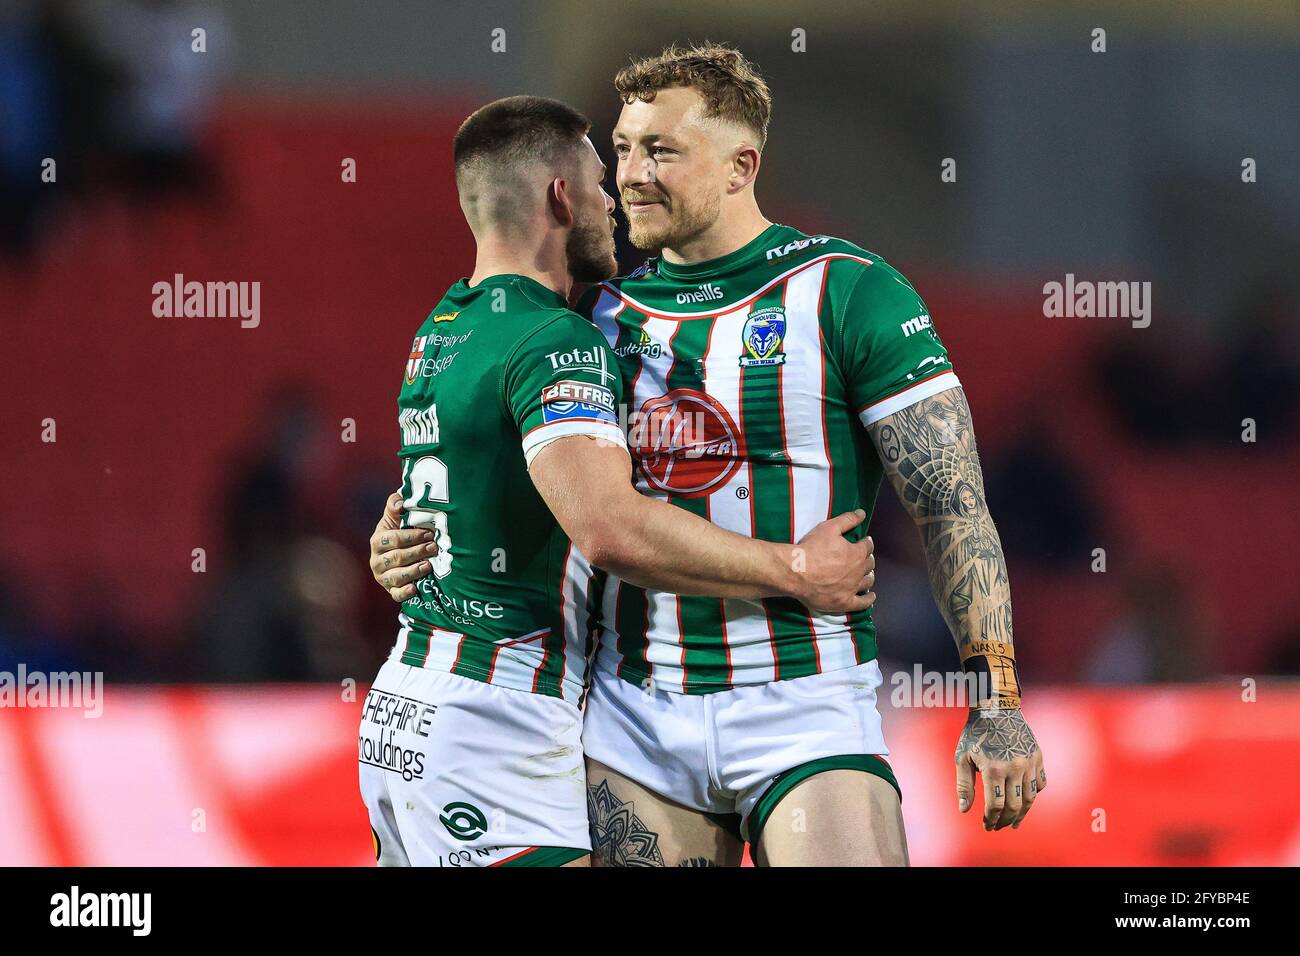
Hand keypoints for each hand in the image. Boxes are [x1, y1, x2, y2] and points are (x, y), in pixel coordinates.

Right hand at [368, 490, 437, 601]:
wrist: (399, 555)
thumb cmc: (400, 534)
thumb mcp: (395, 519)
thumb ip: (395, 506)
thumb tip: (399, 501)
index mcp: (378, 541)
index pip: (393, 539)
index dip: (412, 536)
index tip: (429, 533)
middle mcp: (377, 561)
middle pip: (396, 557)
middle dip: (417, 552)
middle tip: (434, 548)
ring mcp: (383, 577)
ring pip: (396, 576)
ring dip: (413, 571)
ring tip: (429, 565)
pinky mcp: (391, 590)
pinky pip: (396, 594)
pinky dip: (405, 592)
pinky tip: (415, 587)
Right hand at [789, 509, 875, 613]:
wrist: (796, 572)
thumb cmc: (811, 548)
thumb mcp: (829, 528)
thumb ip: (847, 520)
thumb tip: (862, 513)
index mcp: (856, 553)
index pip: (867, 546)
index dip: (866, 543)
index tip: (864, 542)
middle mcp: (858, 571)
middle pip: (869, 564)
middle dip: (868, 559)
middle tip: (864, 557)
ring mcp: (852, 588)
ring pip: (867, 582)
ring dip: (869, 577)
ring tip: (867, 575)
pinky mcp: (844, 602)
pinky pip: (861, 603)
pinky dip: (868, 600)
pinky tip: (871, 597)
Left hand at [954, 708, 1045, 829]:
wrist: (996, 708)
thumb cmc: (976, 733)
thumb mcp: (962, 757)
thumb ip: (963, 785)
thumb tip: (964, 810)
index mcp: (993, 769)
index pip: (995, 805)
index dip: (991, 819)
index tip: (987, 826)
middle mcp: (1014, 768)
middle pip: (1014, 805)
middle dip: (1005, 820)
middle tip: (999, 827)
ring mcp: (1029, 763)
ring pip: (1030, 798)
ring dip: (1022, 814)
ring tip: (1014, 822)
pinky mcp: (1038, 757)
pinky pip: (1040, 783)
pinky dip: (1033, 795)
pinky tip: (1025, 801)